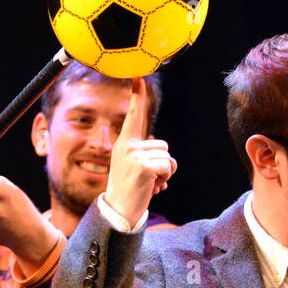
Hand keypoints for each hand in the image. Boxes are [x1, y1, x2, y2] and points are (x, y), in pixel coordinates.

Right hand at [105, 87, 176, 226]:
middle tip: (148, 178)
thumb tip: (165, 157)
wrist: (119, 211)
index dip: (138, 95)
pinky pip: (168, 167)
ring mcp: (134, 155)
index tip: (139, 76)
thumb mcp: (134, 167)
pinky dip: (165, 179)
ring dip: (165, 173)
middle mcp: (127, 146)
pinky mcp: (143, 167)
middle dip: (163, 164)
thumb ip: (146, 155)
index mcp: (124, 143)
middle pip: (163, 146)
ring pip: (167, 157)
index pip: (134, 115)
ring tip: (149, 183)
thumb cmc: (131, 189)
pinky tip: (152, 187)